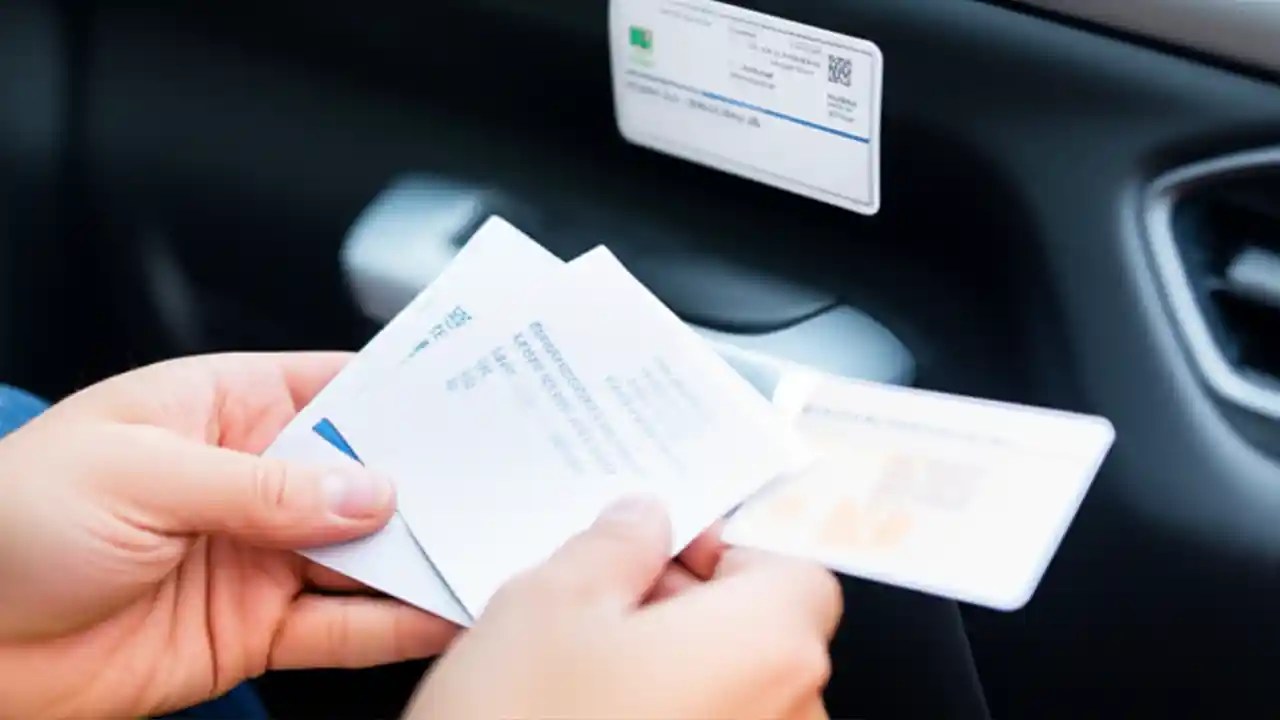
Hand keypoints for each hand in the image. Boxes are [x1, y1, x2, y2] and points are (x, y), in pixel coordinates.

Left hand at [0, 353, 458, 718]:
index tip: (482, 398)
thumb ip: (262, 486)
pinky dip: (393, 626)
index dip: (411, 391)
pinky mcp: (255, 628)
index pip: (338, 387)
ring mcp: (259, 556)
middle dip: (435, 479)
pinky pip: (340, 627)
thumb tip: (368, 489)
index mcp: (223, 408)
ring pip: (366, 553)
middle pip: (369, 474)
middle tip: (506, 484)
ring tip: (488, 551)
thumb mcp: (138, 475)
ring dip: (425, 555)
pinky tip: (439, 616)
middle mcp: (254, 479)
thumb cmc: (9, 521)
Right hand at [407, 497, 842, 719]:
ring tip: (583, 678)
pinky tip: (592, 719)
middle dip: (689, 613)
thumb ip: (612, 547)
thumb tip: (640, 524)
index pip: (795, 572)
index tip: (664, 552)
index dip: (727, 552)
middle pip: (765, 639)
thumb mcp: (548, 606)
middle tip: (602, 609)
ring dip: (675, 676)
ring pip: (733, 699)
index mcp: (767, 649)